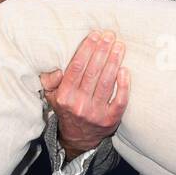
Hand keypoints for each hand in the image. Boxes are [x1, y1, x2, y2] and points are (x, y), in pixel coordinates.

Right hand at [39, 31, 129, 157]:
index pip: (77, 68)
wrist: (79, 138)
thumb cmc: (67, 109)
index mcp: (64, 96)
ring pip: (106, 83)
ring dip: (114, 62)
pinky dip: (123, 85)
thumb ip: (50, 81)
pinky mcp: (111, 120)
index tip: (95, 35)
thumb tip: (57, 69)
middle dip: (102, 51)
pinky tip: (125, 70)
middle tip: (110, 35)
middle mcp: (79, 104)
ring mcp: (96, 113)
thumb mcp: (51, 96)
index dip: (86, 49)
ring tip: (120, 47)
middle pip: (93, 72)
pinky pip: (119, 100)